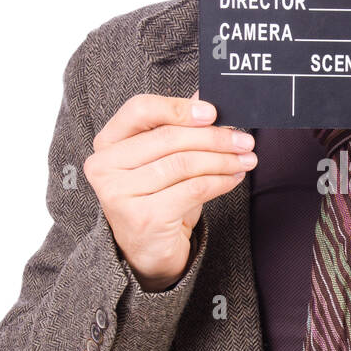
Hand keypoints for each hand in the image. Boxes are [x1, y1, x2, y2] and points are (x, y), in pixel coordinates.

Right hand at [83, 93, 255, 289]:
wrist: (149, 252)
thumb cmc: (157, 199)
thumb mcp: (164, 160)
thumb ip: (178, 128)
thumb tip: (204, 98)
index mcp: (107, 144)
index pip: (139, 109)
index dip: (178, 107)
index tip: (213, 112)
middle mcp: (105, 167)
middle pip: (169, 138)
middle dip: (214, 137)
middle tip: (244, 139)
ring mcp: (121, 194)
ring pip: (184, 163)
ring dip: (223, 160)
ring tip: (245, 159)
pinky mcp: (144, 217)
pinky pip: (193, 189)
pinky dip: (220, 181)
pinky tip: (234, 178)